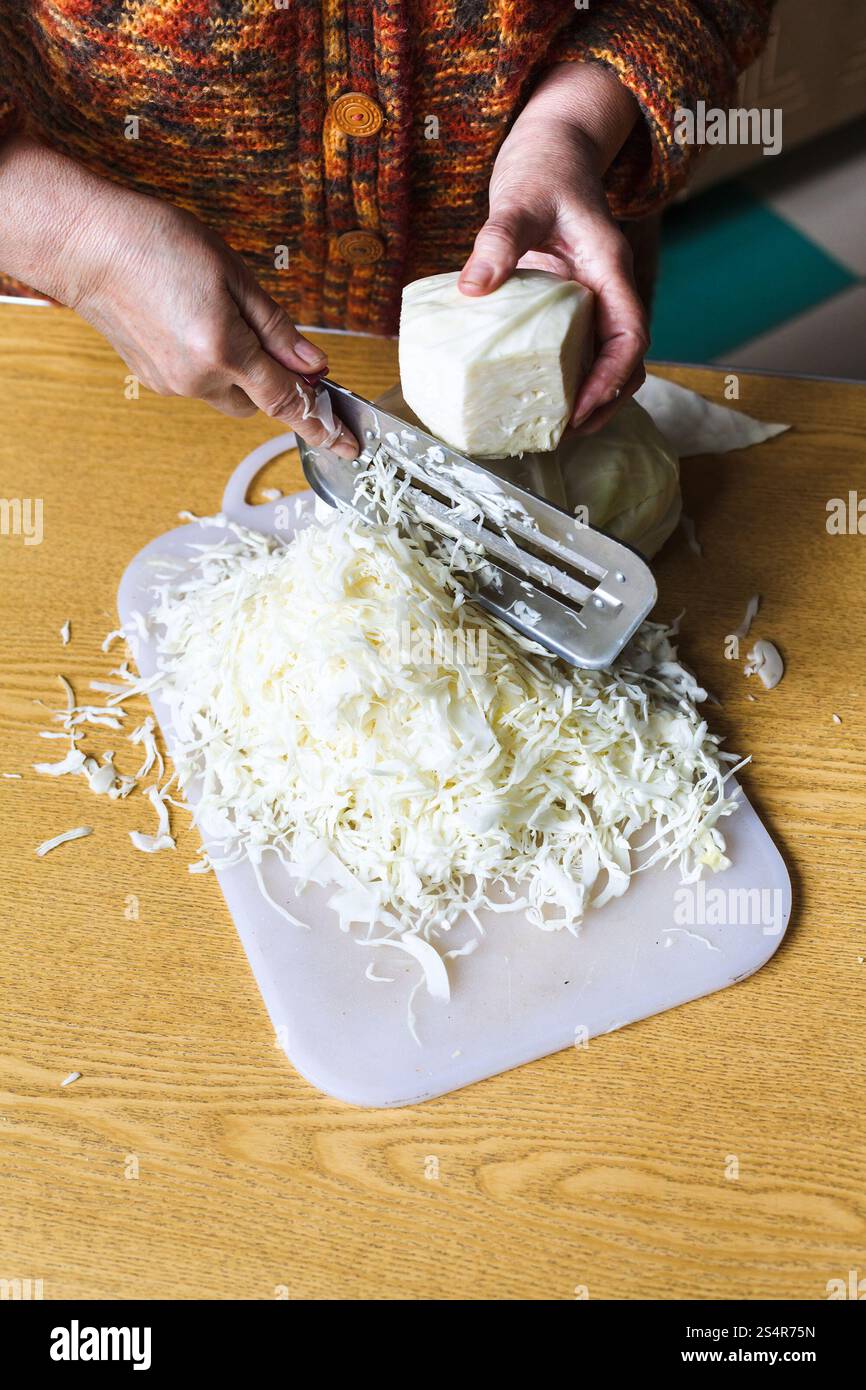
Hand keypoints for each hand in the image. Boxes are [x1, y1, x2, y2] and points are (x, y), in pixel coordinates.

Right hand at [0, 134, 357, 455]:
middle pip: (258, 402)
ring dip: (236, 371)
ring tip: (210, 314)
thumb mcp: (232, 274)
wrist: (83, 244)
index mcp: (224, 350)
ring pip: (227, 395)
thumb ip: (277, 328)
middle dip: (268, 378)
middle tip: (257, 329)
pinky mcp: (152, 380)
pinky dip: (207, 364)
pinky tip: (186, 322)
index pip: (286, 402)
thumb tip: (315, 367)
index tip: (347, 444)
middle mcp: (198, 378)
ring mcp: (172, 384)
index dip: (320, 424)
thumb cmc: (157, 243)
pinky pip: (198, 384)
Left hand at [458, 63, 648, 433]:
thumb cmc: (543, 167)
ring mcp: (592, 299)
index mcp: (608, 269)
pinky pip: (577, 349)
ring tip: (553, 429)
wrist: (553, 146)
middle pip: (625, 361)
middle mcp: (608, 289)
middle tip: (564, 434)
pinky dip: (565, 378)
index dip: (611, 379)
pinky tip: (534, 397)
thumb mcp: (519, 198)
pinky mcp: (570, 303)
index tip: (581, 410)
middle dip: (603, 403)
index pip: (630, 337)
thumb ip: (498, 241)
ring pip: (605, 360)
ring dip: (588, 397)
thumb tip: (473, 288)